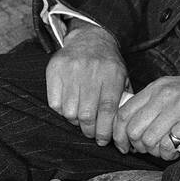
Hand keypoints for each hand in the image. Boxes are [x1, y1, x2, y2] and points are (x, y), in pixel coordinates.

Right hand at [47, 24, 128, 145]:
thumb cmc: (108, 65)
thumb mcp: (122, 77)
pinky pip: (54, 102)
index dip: (105, 129)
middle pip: (87, 113)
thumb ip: (124, 99)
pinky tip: (69, 107)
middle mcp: (92, 72)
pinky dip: (61, 111)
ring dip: (75, 121)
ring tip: (80, 119)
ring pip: (69, 111)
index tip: (104, 141)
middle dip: (89, 130)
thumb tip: (125, 126)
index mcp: (112, 74)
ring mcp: (72, 70)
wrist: (90, 39)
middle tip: (92, 134)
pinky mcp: (55, 70)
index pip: (107, 109)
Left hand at [111, 65, 179, 158]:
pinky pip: (169, 145)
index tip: (124, 145)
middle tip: (148, 150)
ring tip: (165, 151)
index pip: (124, 113)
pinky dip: (168, 154)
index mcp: (159, 86)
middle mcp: (166, 94)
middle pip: (133, 129)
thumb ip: (155, 101)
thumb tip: (132, 127)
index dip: (119, 134)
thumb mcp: (176, 88)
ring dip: (154, 152)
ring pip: (149, 140)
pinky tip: (175, 151)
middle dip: (137, 146)